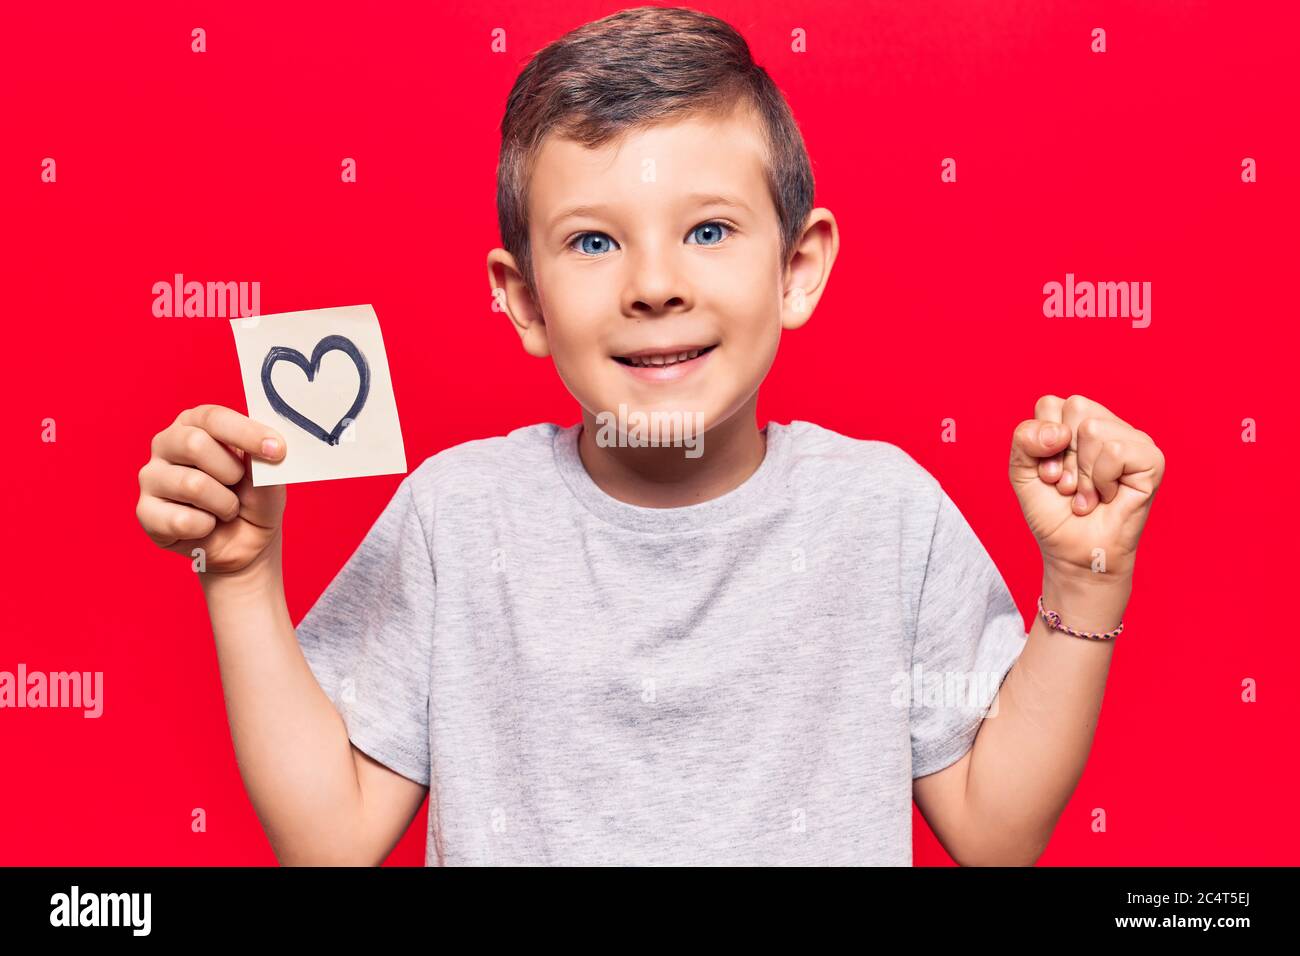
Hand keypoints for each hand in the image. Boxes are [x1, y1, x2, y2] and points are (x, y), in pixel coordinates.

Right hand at [136, 404, 287, 574]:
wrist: (246, 544)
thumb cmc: (254, 499)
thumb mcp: (269, 476)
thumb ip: (264, 459)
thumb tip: (266, 447)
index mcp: (196, 423)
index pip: (214, 417)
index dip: (247, 433)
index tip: (277, 451)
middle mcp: (166, 443)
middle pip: (193, 444)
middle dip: (231, 472)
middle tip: (239, 485)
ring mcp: (151, 477)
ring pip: (192, 485)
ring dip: (224, 505)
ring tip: (226, 509)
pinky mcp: (145, 512)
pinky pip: (182, 520)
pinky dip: (206, 527)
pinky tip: (205, 525)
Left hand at [1009, 394, 1164, 579]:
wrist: (1073, 552)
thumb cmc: (1053, 512)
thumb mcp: (1022, 471)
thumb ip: (1024, 439)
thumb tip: (1060, 431)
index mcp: (1077, 422)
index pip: (1049, 404)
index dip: (1041, 443)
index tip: (1049, 473)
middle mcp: (1107, 424)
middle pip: (1075, 408)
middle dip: (1062, 457)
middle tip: (1069, 485)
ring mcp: (1132, 439)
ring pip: (1094, 430)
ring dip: (1082, 474)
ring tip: (1087, 495)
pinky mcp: (1151, 459)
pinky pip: (1116, 451)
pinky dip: (1102, 480)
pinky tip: (1107, 496)